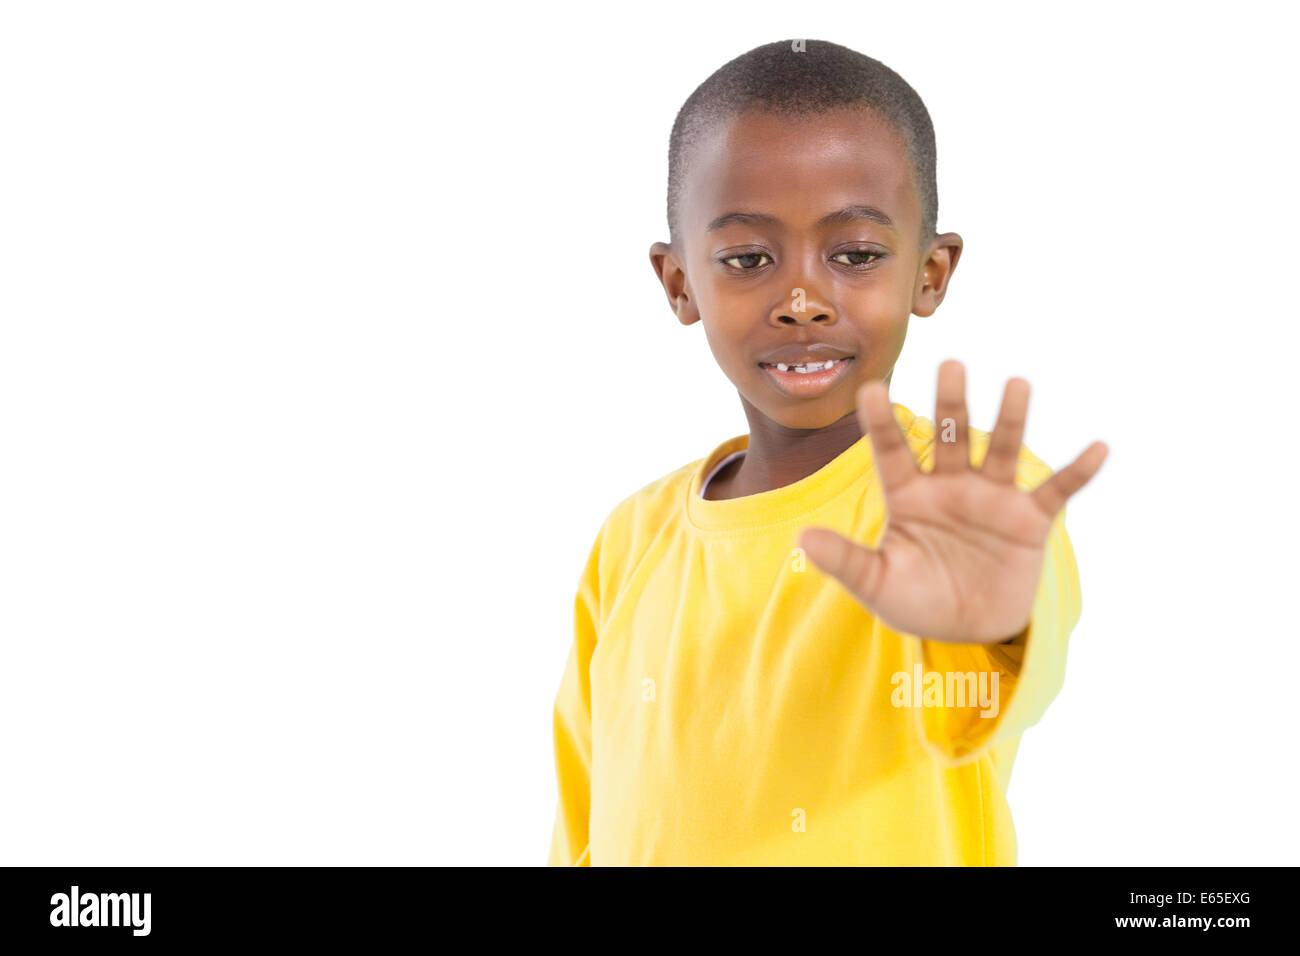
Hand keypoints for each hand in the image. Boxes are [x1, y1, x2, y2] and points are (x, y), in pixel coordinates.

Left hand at [798, 360, 1107, 643]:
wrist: (965, 628)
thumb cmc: (914, 600)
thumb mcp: (875, 584)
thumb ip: (844, 560)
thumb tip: (802, 539)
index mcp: (908, 496)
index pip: (891, 452)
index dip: (881, 423)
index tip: (871, 388)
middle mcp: (949, 486)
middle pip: (949, 437)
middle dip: (949, 403)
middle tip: (949, 363)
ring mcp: (990, 499)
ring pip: (1001, 450)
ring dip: (1011, 418)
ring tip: (1017, 383)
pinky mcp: (1027, 521)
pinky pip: (1056, 492)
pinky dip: (1077, 472)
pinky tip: (1098, 448)